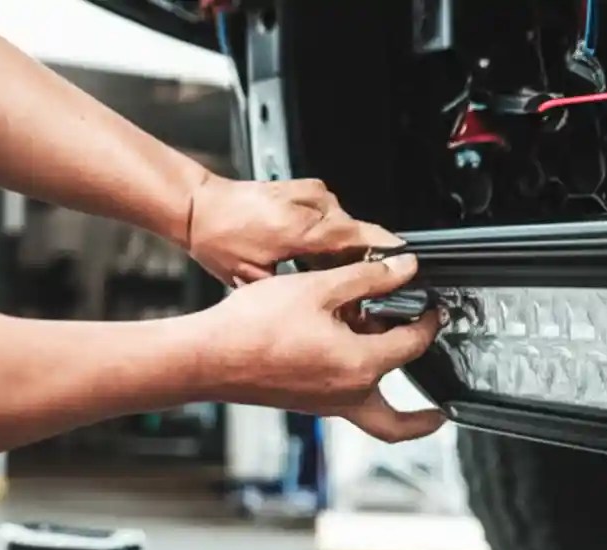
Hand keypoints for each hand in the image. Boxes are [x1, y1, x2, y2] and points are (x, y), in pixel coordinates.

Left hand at [183, 175, 400, 285]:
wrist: (200, 206)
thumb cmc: (220, 238)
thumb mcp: (255, 277)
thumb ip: (298, 289)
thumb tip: (327, 303)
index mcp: (301, 228)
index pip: (361, 239)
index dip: (387, 255)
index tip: (407, 267)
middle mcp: (313, 205)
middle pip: (359, 235)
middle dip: (363, 263)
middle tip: (358, 289)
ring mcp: (312, 193)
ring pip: (346, 227)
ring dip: (344, 250)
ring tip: (326, 271)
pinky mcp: (308, 189)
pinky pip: (333, 216)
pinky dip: (331, 235)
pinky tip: (314, 251)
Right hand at [194, 252, 445, 441]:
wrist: (206, 357)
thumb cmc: (253, 328)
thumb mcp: (319, 288)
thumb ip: (368, 278)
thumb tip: (403, 269)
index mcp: (360, 366)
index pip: (413, 345)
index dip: (429, 323)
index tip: (434, 310)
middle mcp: (347, 395)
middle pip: (399, 421)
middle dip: (424, 418)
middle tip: (440, 412)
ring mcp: (324, 404)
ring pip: (372, 419)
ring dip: (392, 403)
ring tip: (399, 380)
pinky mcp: (305, 402)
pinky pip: (345, 403)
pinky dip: (357, 386)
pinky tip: (347, 352)